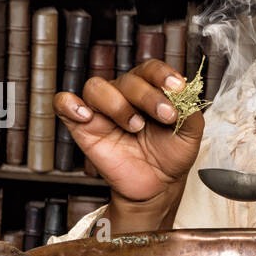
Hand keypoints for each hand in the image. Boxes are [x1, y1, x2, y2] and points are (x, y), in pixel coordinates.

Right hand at [53, 60, 203, 222]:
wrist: (157, 185)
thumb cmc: (170, 155)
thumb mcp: (191, 134)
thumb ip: (190, 110)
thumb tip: (184, 93)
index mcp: (149, 89)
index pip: (150, 69)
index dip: (162, 74)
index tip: (177, 87)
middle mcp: (124, 95)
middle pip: (127, 80)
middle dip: (148, 96)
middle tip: (165, 116)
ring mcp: (102, 110)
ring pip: (96, 87)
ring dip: (117, 104)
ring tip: (134, 126)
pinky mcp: (84, 126)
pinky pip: (64, 104)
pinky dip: (69, 103)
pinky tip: (85, 115)